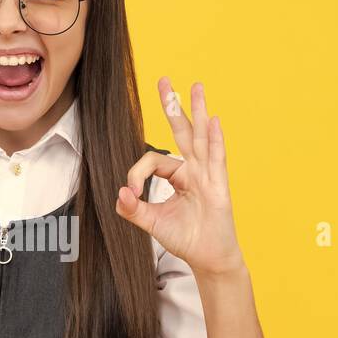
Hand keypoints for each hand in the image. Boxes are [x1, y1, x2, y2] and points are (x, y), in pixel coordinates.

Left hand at [116, 77, 245, 276]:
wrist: (206, 257)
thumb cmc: (184, 238)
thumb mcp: (151, 222)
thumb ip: (133, 209)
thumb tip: (119, 194)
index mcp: (178, 175)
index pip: (153, 160)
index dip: (136, 173)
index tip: (131, 193)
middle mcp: (193, 169)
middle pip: (181, 131)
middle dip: (172, 105)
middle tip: (164, 80)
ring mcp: (207, 174)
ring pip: (199, 137)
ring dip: (197, 111)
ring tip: (195, 86)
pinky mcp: (218, 185)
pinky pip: (216, 158)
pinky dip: (214, 139)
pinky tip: (213, 121)